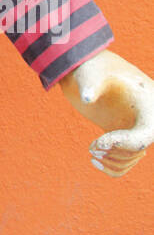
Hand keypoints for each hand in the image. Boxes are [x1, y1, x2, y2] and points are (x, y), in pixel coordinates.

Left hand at [60, 49, 153, 177]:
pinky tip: (96, 161)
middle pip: (138, 150)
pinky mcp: (125, 135)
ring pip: (132, 158)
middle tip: (93, 147)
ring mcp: (137, 127)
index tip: (97, 143)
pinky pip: (126, 161)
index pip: (144, 136)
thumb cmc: (91, 67)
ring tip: (92, 151)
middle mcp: (147, 118)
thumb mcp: (91, 73)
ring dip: (111, 161)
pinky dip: (113, 166)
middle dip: (115, 153)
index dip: (121, 144)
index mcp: (148, 102)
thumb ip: (90, 84)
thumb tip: (87, 97)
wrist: (87, 70)